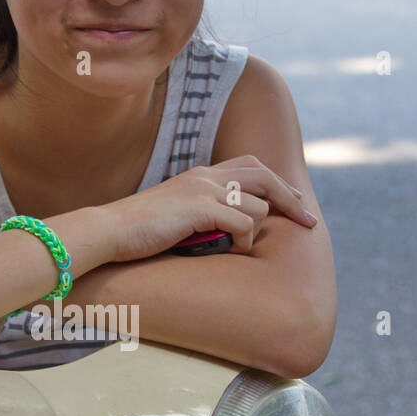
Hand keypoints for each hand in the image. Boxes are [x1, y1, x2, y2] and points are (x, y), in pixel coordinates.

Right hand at [104, 155, 316, 263]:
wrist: (108, 231)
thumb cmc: (134, 232)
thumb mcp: (172, 216)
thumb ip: (197, 215)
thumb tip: (218, 231)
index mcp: (199, 175)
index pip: (250, 166)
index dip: (276, 182)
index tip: (293, 201)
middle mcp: (205, 176)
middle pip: (264, 176)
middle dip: (290, 199)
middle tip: (308, 221)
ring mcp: (204, 190)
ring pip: (257, 205)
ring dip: (254, 231)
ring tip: (238, 247)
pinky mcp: (201, 208)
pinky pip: (243, 223)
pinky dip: (243, 240)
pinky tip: (231, 249)